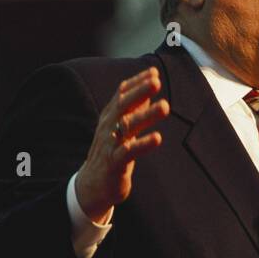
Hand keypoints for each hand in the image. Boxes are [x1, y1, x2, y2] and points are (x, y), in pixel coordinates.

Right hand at [76, 66, 169, 222]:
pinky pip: (129, 152)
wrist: (93, 185)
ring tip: (165, 106)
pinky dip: (143, 144)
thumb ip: (134, 110)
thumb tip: (148, 90)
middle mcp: (108, 127)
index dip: (137, 83)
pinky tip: (157, 138)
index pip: (122, 94)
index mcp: (110, 117)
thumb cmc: (111, 152)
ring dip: (147, 115)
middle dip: (139, 92)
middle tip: (156, 81)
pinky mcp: (115, 163)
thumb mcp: (120, 128)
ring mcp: (111, 144)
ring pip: (127, 126)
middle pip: (123, 105)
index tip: (153, 72)